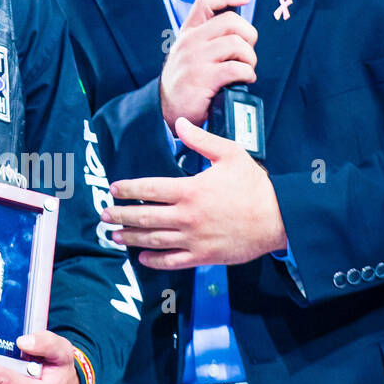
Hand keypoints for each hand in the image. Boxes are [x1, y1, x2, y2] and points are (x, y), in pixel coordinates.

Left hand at [104, 117, 287, 268]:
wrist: (279, 218)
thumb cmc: (255, 185)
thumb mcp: (230, 154)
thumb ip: (201, 140)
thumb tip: (180, 123)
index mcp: (190, 190)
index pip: (148, 189)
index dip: (128, 190)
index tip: (113, 189)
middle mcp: (187, 216)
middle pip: (144, 217)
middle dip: (120, 215)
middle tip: (104, 215)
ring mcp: (193, 238)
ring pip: (153, 240)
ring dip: (130, 238)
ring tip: (114, 236)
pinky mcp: (203, 256)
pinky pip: (172, 261)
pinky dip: (154, 260)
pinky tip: (142, 257)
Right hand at [160, 0, 256, 128]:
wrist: (168, 111)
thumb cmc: (185, 84)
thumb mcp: (188, 55)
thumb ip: (206, 40)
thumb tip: (238, 31)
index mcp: (187, 34)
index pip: (206, 2)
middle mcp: (190, 43)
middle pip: (230, 21)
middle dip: (249, 35)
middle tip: (247, 52)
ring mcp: (195, 60)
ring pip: (237, 44)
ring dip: (250, 58)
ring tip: (246, 69)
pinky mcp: (203, 79)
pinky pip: (236, 68)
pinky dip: (247, 74)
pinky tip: (244, 80)